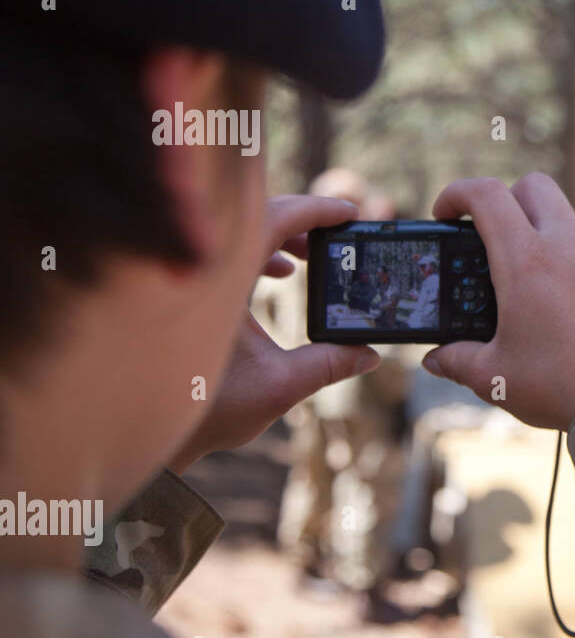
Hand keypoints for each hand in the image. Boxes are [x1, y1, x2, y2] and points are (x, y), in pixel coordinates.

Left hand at [166, 196, 380, 471]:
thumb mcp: (279, 385)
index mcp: (224, 277)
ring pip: (238, 235)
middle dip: (300, 224)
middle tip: (333, 238)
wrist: (144, 426)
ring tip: (307, 260)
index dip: (317, 211)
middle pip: (256, 219)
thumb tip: (368, 355)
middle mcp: (201, 268)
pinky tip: (280, 276)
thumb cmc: (204, 406)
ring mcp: (188, 276)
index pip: (275, 217)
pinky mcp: (181, 288)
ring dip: (277, 239)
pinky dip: (256, 255)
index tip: (349, 212)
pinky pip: (223, 252)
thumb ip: (328, 365)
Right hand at [421, 174, 574, 430]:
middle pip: (532, 185)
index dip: (456, 193)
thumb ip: (457, 360)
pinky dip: (557, 250)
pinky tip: (545, 294)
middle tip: (481, 234)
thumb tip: (437, 360)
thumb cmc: (560, 386)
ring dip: (532, 224)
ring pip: (561, 211)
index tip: (443, 213)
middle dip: (501, 197)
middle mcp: (565, 246)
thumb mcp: (494, 376)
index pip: (487, 194)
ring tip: (512, 269)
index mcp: (527, 261)